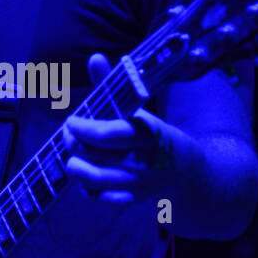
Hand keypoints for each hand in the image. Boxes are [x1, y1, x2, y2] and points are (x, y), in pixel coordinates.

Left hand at [61, 52, 184, 206]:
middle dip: (73, 143)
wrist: (189, 172)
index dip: (82, 128)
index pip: (109, 134)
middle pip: (95, 155)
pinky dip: (86, 189)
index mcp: (148, 133)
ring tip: (72, 156)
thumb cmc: (155, 134)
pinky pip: (100, 198)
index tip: (72, 120)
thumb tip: (95, 58)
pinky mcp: (133, 199)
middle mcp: (143, 160)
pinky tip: (86, 174)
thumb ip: (114, 85)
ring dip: (75, 167)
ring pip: (94, 179)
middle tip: (68, 133)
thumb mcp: (141, 109)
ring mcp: (138, 182)